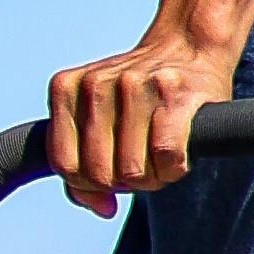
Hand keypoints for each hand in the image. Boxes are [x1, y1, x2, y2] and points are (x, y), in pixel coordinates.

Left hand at [45, 29, 244, 215]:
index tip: (111, 174)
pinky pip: (166, 158)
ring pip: (132, 172)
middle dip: (124, 182)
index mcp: (65, 88)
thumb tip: (102, 208)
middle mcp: (95, 84)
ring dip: (152, 176)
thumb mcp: (96, 121)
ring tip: (160, 154)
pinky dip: (174, 167)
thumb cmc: (140, 96)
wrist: (188, 45)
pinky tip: (179, 150)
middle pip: (99, 173)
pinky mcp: (174, 93)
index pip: (65, 165)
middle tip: (141, 162)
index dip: (89, 184)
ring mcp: (134, 85)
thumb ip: (82, 168)